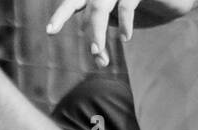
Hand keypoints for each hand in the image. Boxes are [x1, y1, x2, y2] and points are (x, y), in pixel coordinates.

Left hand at [47, 0, 197, 65]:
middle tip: (58, 34)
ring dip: (96, 30)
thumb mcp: (123, 25)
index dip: (61, 15)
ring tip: (98, 53)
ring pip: (100, 5)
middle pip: (82, 1)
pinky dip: (125, 22)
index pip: (74, 3)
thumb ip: (110, 34)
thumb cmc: (148, 9)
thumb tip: (98, 57)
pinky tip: (126, 39)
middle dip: (66, 16)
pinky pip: (126, 4)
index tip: (50, 32)